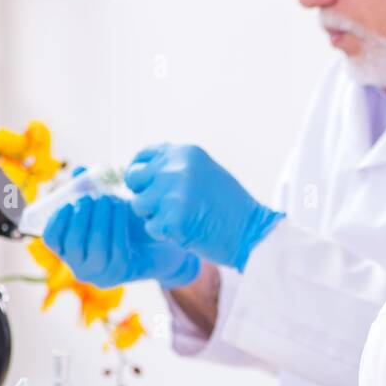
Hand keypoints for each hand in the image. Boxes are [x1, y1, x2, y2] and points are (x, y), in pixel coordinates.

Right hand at [43, 194, 200, 288]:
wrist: (160, 242)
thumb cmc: (127, 222)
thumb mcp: (106, 204)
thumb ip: (90, 187)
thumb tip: (79, 170)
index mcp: (70, 250)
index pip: (52, 239)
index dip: (57, 220)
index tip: (69, 202)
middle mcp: (81, 267)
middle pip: (73, 242)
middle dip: (81, 217)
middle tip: (92, 198)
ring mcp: (101, 274)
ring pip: (94, 246)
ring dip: (100, 219)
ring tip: (108, 200)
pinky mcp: (122, 273)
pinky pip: (116, 249)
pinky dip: (117, 227)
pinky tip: (122, 211)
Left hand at [124, 142, 282, 270]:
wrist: (250, 230)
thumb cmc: (228, 204)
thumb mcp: (203, 171)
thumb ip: (175, 167)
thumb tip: (139, 172)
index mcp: (184, 152)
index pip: (143, 157)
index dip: (141, 173)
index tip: (147, 186)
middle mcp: (176, 167)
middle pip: (134, 178)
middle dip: (145, 193)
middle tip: (164, 206)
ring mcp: (173, 192)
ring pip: (139, 204)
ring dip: (154, 215)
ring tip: (180, 217)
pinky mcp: (172, 218)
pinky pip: (151, 227)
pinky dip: (164, 233)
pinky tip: (185, 230)